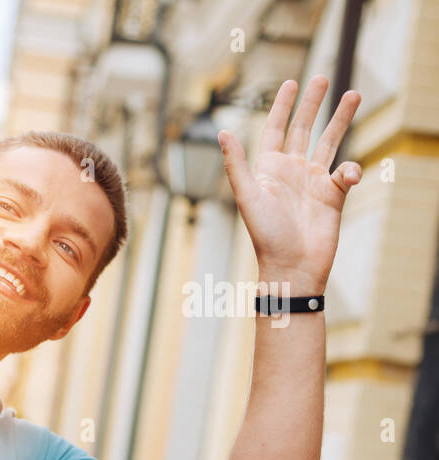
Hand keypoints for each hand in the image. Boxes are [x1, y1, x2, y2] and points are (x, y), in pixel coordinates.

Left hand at [218, 76, 362, 294]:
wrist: (292, 266)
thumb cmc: (266, 234)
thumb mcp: (248, 196)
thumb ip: (236, 164)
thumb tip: (222, 132)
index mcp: (269, 169)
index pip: (276, 129)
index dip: (282, 106)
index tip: (291, 82)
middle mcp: (291, 171)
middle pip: (303, 128)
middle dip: (312, 103)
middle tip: (322, 77)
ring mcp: (314, 182)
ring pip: (330, 141)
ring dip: (340, 119)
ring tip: (353, 93)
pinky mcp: (334, 195)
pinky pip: (347, 172)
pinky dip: (351, 169)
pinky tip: (348, 176)